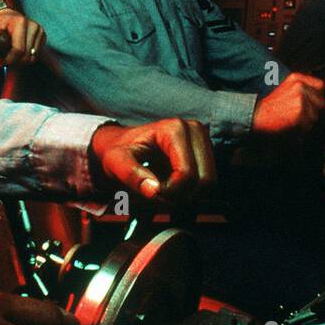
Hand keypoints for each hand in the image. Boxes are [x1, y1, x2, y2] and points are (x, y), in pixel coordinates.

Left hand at [0, 8, 45, 65]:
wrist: (9, 15)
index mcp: (21, 23)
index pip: (18, 49)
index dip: (9, 60)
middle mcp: (33, 26)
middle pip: (27, 55)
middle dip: (15, 62)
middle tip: (4, 61)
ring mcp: (40, 31)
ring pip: (33, 57)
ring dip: (21, 61)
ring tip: (10, 58)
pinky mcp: (43, 36)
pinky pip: (36, 54)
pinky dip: (27, 58)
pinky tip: (18, 54)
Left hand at [89, 118, 215, 205]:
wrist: (122, 144)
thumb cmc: (119, 150)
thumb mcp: (116, 161)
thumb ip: (132, 175)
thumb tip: (154, 190)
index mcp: (175, 129)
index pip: (187, 173)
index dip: (171, 191)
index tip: (152, 191)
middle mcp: (194, 130)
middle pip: (204, 180)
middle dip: (181, 194)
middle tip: (158, 193)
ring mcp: (203, 140)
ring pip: (208, 184)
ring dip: (186, 194)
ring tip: (163, 189)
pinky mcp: (205, 151)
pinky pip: (206, 183)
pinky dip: (190, 190)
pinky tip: (172, 184)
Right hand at [252, 72, 324, 135]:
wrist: (256, 116)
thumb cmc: (269, 107)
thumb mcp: (287, 91)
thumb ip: (305, 93)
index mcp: (296, 79)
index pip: (321, 86)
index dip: (320, 97)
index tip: (316, 104)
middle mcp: (300, 86)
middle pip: (321, 102)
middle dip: (314, 112)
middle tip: (299, 116)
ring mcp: (300, 98)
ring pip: (316, 115)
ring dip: (307, 122)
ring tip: (292, 120)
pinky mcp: (300, 111)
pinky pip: (309, 124)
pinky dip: (301, 129)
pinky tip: (290, 125)